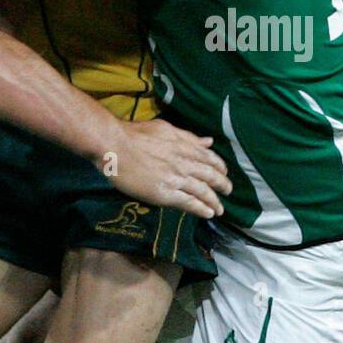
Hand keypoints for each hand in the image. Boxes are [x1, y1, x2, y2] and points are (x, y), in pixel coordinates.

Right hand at [101, 121, 230, 219]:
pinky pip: (189, 202)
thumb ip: (187, 137)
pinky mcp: (165, 193)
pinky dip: (201, 209)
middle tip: (228, 192)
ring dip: (214, 201)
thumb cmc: (133, 134)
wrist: (114, 145)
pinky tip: (208, 214)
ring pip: (203, 191)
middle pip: (211, 176)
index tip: (224, 174)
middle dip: (223, 185)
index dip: (220, 168)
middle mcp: (184, 162)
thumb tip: (208, 141)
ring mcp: (176, 178)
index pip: (210, 158)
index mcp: (185, 146)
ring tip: (219, 209)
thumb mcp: (165, 129)